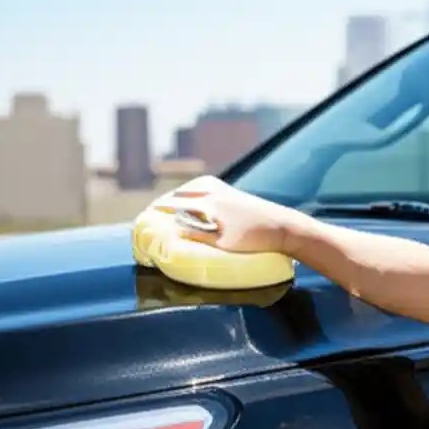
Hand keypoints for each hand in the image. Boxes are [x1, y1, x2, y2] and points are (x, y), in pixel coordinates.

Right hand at [157, 175, 305, 254]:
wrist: (284, 227)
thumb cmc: (254, 239)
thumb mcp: (222, 242)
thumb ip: (196, 235)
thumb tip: (172, 230)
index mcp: (208, 204)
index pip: (175, 205)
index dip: (159, 210)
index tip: (144, 216)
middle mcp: (214, 193)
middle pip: (182, 193)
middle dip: (166, 201)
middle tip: (152, 209)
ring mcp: (226, 191)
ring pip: (194, 187)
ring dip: (180, 193)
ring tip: (170, 201)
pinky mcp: (235, 193)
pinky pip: (207, 185)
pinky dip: (194, 189)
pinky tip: (196, 194)